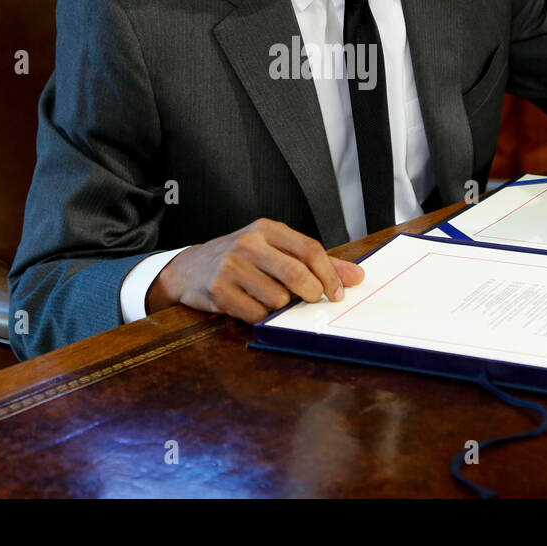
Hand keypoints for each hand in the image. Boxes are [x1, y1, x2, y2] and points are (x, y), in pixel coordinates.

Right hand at [145, 218, 364, 321]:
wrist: (190, 268)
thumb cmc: (241, 259)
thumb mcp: (275, 250)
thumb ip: (315, 262)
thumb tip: (356, 277)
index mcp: (267, 229)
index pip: (310, 250)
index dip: (330, 274)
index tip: (338, 293)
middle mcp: (248, 243)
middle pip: (297, 274)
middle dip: (312, 293)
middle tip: (314, 301)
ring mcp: (231, 267)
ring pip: (277, 298)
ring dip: (281, 307)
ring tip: (271, 299)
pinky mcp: (219, 291)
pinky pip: (256, 314)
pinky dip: (261, 316)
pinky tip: (253, 306)